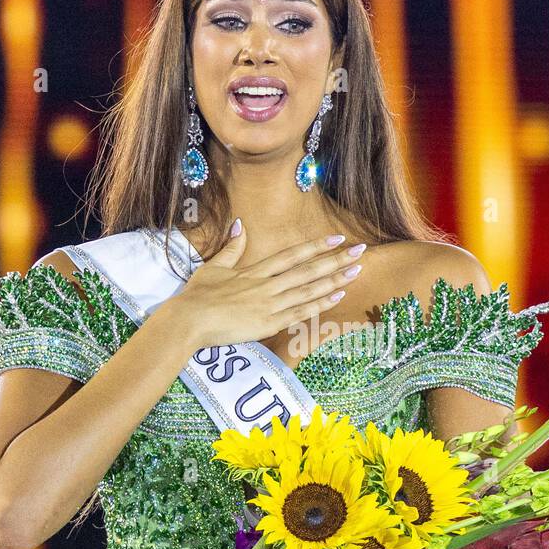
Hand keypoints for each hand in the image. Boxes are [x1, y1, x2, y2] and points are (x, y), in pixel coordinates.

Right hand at [160, 222, 365, 349]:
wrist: (189, 321)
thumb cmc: (197, 296)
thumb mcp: (213, 267)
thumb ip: (231, 248)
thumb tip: (240, 224)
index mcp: (254, 271)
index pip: (291, 255)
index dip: (316, 246)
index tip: (336, 238)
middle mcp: (267, 285)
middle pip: (308, 269)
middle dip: (336, 259)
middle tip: (360, 251)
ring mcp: (270, 304)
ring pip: (309, 289)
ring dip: (335, 279)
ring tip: (356, 271)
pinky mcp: (269, 324)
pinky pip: (300, 313)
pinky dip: (320, 303)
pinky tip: (337, 296)